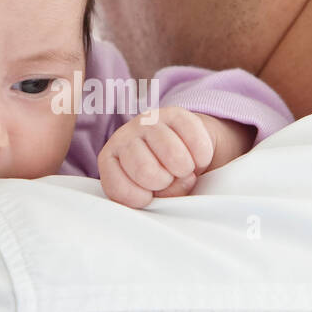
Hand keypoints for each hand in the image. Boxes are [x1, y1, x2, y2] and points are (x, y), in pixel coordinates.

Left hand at [98, 106, 216, 207]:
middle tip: (168, 178)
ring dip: (184, 169)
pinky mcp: (174, 113)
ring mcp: (148, 122)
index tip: (149, 196)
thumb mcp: (152, 194)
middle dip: (164, 182)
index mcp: (110, 162)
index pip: (119, 188)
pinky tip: (195, 157)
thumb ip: (157, 198)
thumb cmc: (161, 175)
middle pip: (146, 171)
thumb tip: (175, 186)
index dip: (141, 199)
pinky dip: (201, 156)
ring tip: (181, 168)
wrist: (180, 147)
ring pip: (173, 155)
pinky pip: (194, 139)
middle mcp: (124, 138)